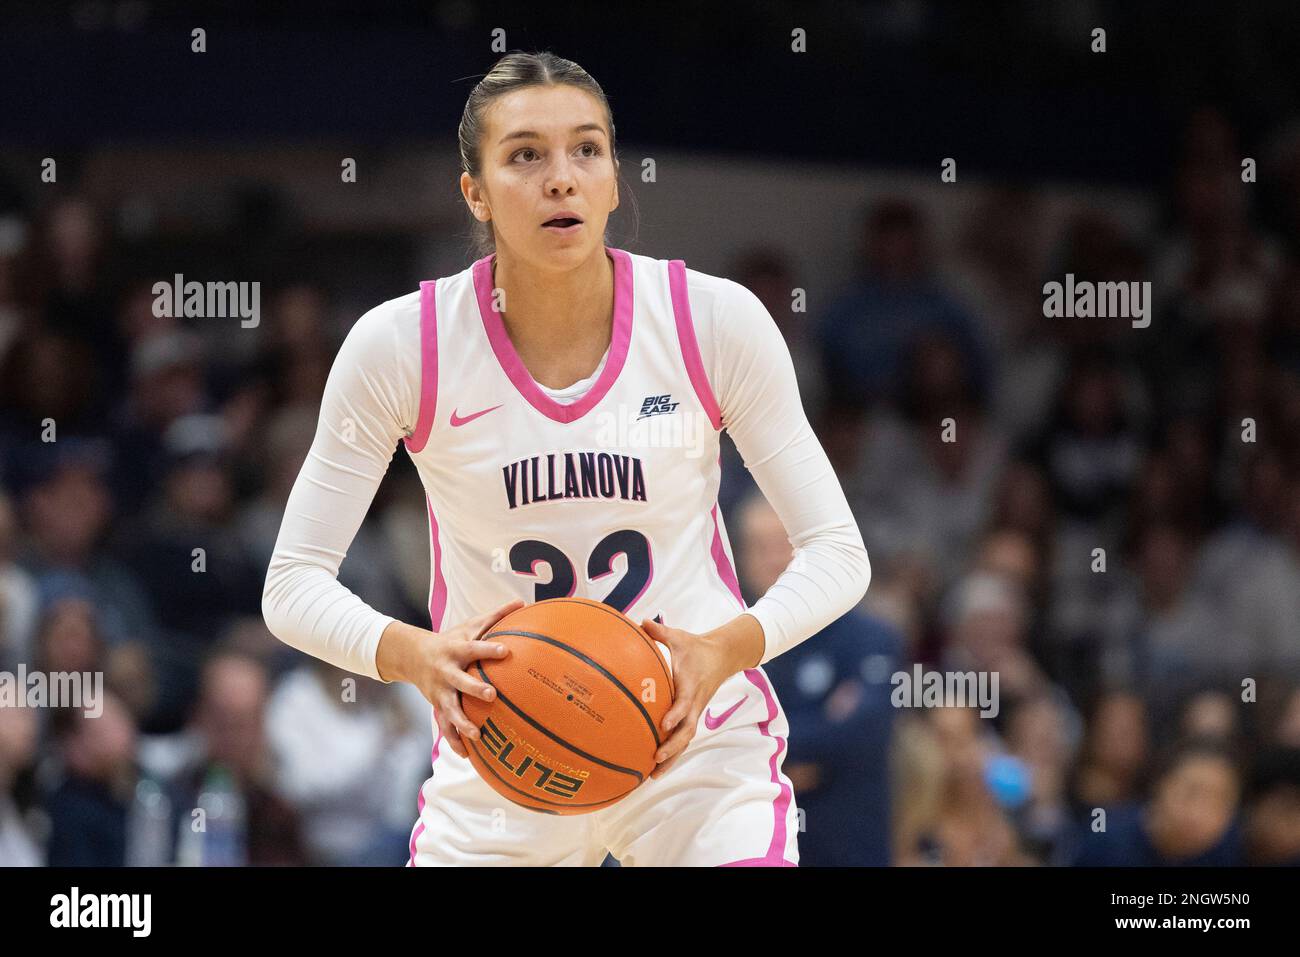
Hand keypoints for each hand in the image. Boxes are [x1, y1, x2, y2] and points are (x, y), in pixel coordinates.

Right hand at [377, 599, 523, 758]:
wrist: (411, 656)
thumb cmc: (449, 640)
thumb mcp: (468, 626)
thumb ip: (495, 617)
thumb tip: (522, 603)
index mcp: (456, 651)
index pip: (474, 648)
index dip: (488, 650)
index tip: (505, 651)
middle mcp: (446, 672)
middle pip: (460, 682)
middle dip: (474, 689)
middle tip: (492, 695)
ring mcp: (440, 692)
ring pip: (449, 710)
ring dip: (461, 723)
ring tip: (476, 735)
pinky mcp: (437, 706)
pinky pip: (445, 727)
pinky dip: (455, 741)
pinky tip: (467, 756)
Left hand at [640, 613, 763, 778]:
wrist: (723, 656)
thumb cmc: (696, 646)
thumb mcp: (679, 637)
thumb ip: (658, 631)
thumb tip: (640, 622)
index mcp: (690, 685)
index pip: (685, 703)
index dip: (676, 713)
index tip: (665, 724)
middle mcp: (694, 703)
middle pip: (687, 731)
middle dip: (673, 747)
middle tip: (655, 759)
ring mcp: (695, 712)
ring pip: (686, 740)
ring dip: (672, 758)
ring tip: (652, 775)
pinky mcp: (693, 716)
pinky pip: (683, 738)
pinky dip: (672, 753)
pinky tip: (655, 767)